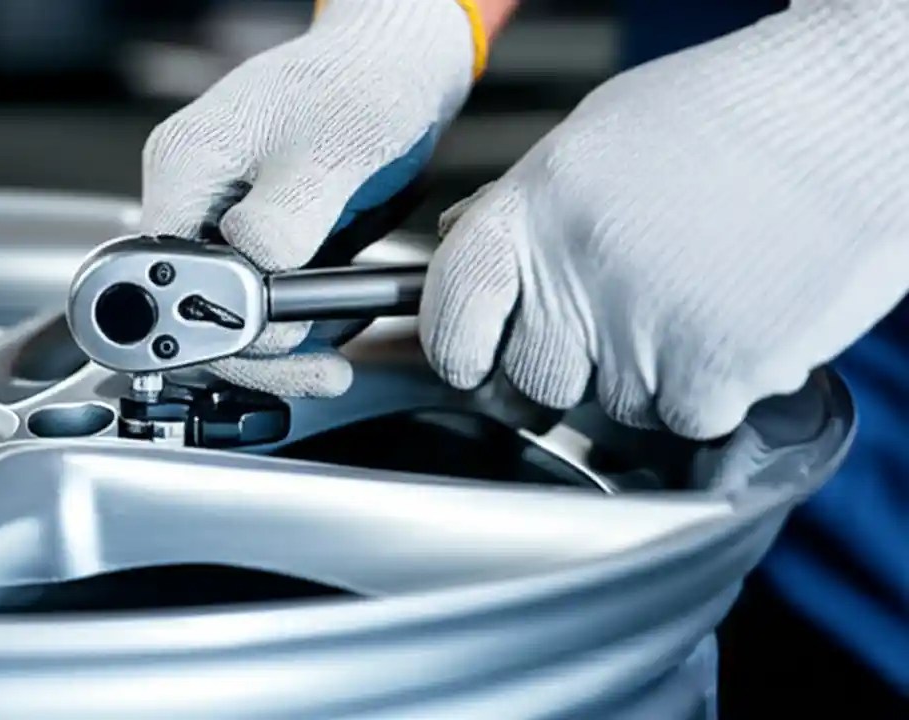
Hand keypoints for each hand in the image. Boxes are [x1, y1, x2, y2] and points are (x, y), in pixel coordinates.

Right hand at [140, 0, 476, 396]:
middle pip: (187, 307)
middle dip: (253, 351)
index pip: (163, 274)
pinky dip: (293, 326)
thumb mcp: (329, 150)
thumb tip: (254, 283)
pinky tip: (333, 328)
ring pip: (223, 314)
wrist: (389, 65)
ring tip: (331, 359)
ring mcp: (217, 218)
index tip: (273, 337)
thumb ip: (284, 219)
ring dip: (276, 348)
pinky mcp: (251, 236)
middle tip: (318, 368)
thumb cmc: (359, 84)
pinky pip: (256, 301)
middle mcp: (189, 197)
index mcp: (184, 168)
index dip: (212, 318)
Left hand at [420, 2, 908, 438]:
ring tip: (705, 293)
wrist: (857, 112)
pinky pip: (686, 421)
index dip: (459, 350)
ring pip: (616, 408)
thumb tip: (458, 241)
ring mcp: (641, 329)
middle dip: (575, 366)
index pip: (452, 313)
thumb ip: (523, 206)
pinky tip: (744, 319)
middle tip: (635, 311)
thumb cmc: (732, 116)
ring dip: (656, 375)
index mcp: (532, 207)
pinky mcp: (713, 372)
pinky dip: (717, 391)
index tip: (476, 361)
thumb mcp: (598, 141)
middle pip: (535, 380)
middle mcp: (574, 271)